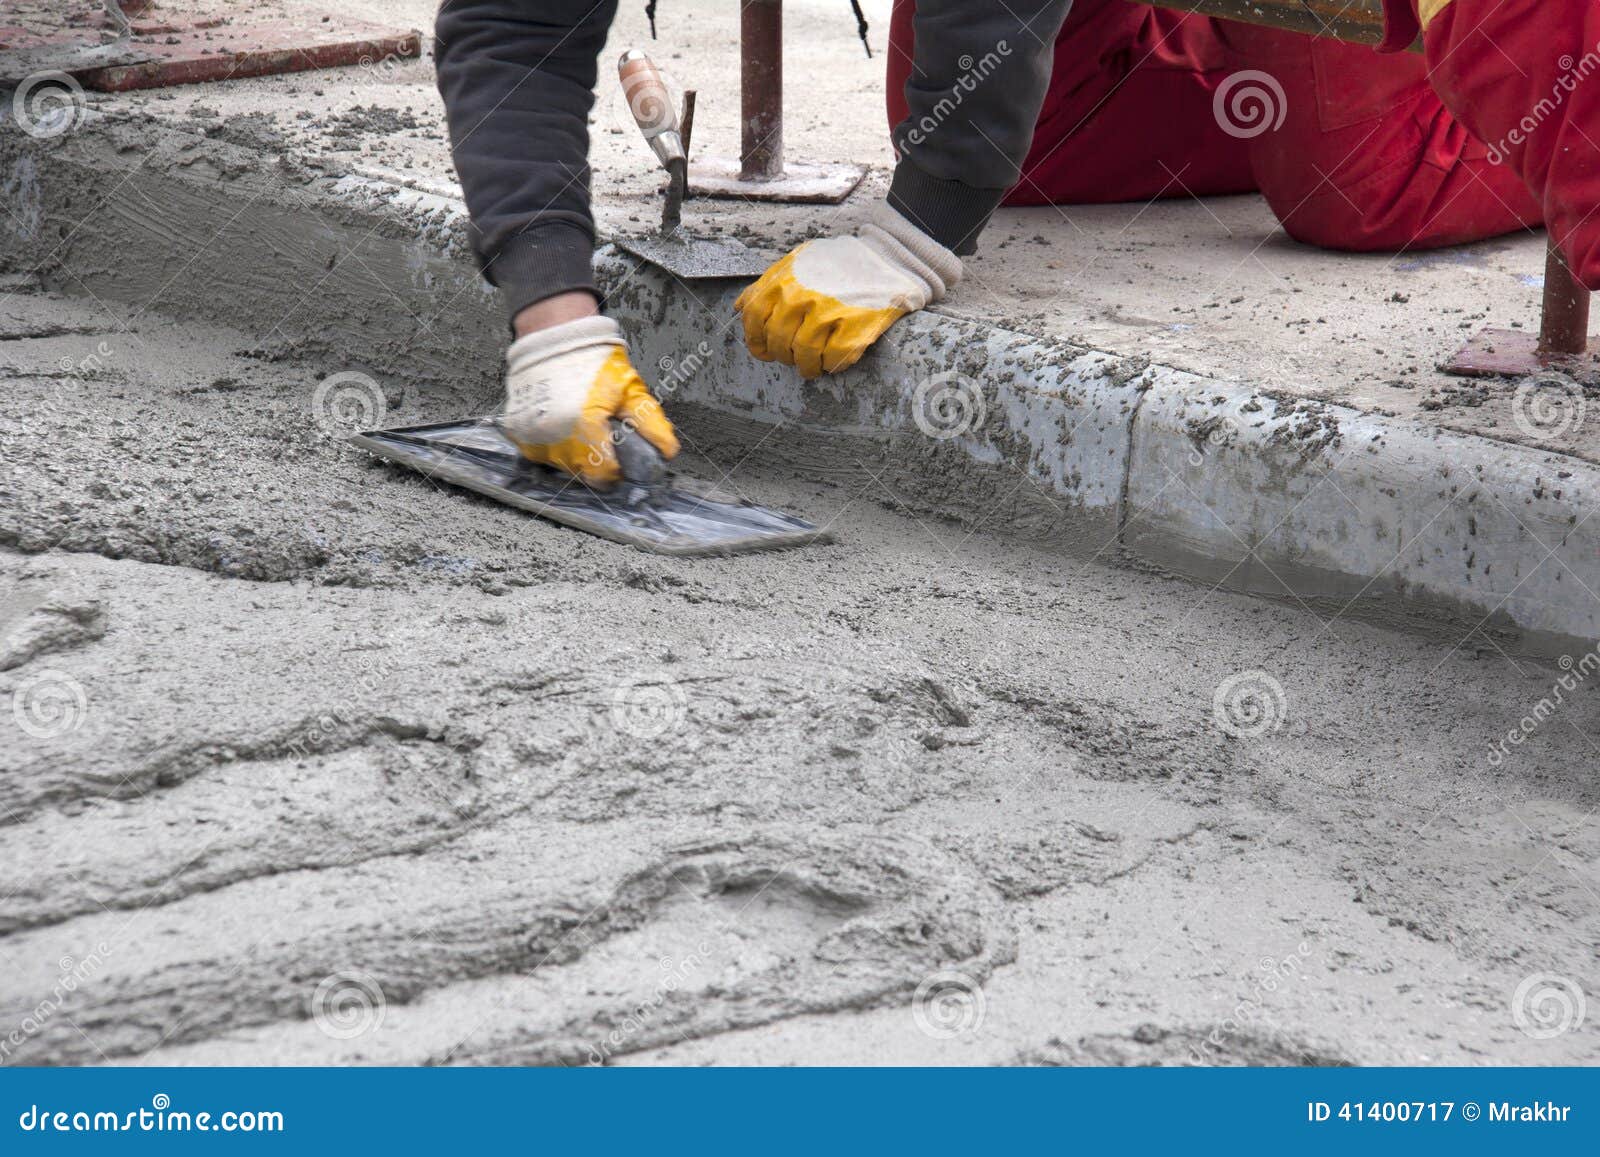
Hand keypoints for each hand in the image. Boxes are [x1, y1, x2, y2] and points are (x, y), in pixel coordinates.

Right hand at [502, 315, 678, 484]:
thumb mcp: (630, 389)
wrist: (553, 338)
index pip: (603, 476)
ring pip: (560, 465)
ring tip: (579, 422)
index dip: (616, 468)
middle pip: (582, 472)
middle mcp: (554, 438)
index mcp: (584, 428)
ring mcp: (532, 436)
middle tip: (600, 430)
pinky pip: (540, 452)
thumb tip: (667, 452)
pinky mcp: (517, 432)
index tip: (619, 454)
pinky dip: (552, 443)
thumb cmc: (593, 361)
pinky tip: (560, 421)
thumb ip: (651, 424)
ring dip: (573, 452)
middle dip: (596, 458)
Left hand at [734, 204, 961, 377]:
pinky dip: (830, 365)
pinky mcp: (854, 329)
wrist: (890, 258)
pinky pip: (833, 360)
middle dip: (783, 356)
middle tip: (793, 358)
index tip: (764, 350)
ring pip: (804, 356)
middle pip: (779, 343)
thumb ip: (767, 284)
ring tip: (812, 367)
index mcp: (784, 280)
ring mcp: (828, 313)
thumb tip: (739, 308)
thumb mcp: (798, 262)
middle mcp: (801, 296)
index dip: (755, 341)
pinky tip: (832, 361)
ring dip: (806, 367)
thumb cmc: (841, 263)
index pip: (754, 319)